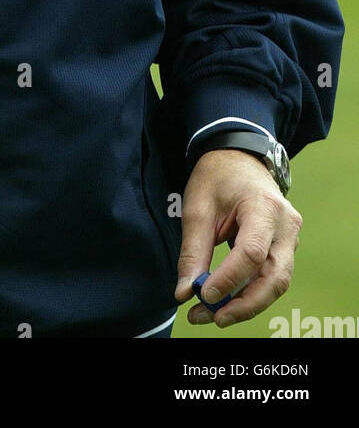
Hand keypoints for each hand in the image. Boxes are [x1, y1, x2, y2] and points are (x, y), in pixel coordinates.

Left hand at [174, 148, 301, 328]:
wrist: (239, 158)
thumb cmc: (217, 177)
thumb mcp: (197, 207)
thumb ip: (192, 251)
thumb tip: (185, 292)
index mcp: (263, 206)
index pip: (252, 252)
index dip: (229, 279)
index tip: (204, 295)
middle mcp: (286, 225)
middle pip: (274, 277)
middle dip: (244, 304)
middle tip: (212, 318)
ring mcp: (291, 237)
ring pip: (277, 283)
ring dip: (247, 304)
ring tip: (213, 315)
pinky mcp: (286, 247)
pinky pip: (273, 277)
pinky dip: (251, 293)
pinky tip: (226, 301)